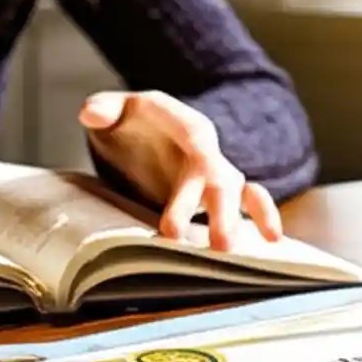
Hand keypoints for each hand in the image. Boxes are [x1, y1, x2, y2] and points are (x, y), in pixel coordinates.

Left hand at [79, 90, 281, 250]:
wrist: (139, 138)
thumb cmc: (128, 124)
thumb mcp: (113, 111)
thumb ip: (104, 109)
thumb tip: (90, 114)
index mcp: (182, 122)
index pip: (193, 132)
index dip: (196, 154)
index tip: (186, 175)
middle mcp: (204, 149)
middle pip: (216, 174)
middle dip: (219, 208)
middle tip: (217, 243)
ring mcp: (213, 174)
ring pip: (235, 193)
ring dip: (235, 220)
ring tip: (231, 252)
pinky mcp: (215, 196)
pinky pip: (245, 204)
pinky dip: (261, 218)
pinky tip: (271, 242)